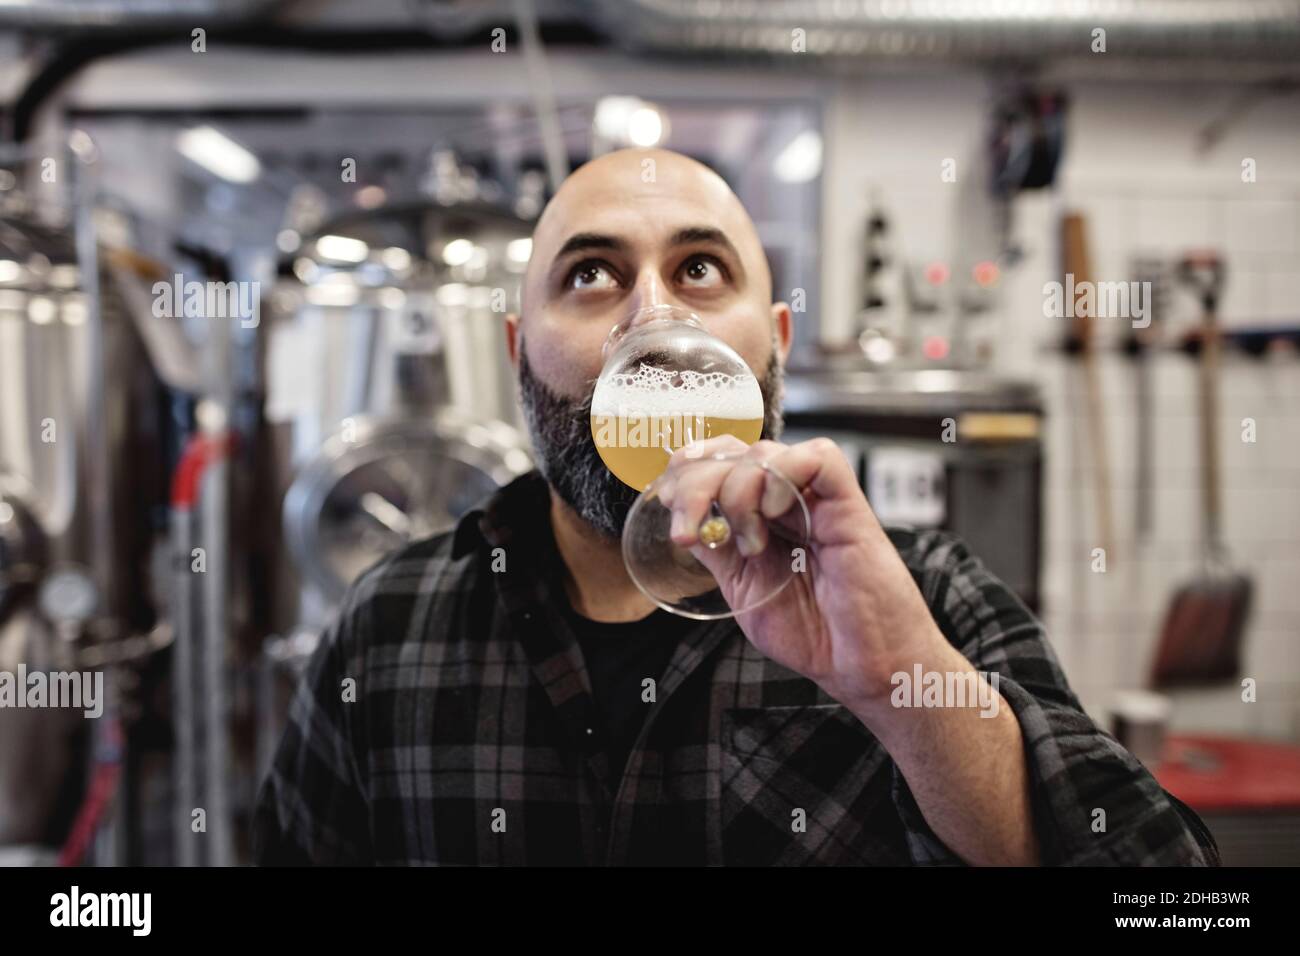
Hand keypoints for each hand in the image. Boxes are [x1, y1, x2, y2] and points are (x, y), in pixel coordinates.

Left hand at [655, 436, 944, 709]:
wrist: (863, 667)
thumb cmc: (817, 635)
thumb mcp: (745, 590)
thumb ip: (717, 553)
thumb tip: (681, 521)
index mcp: (764, 518)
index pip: (722, 464)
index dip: (689, 470)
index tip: (668, 502)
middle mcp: (790, 502)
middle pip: (735, 451)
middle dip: (697, 481)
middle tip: (688, 527)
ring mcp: (819, 501)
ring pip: (767, 452)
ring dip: (737, 491)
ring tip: (749, 543)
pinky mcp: (850, 507)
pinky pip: (819, 457)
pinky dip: (784, 475)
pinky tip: (773, 514)